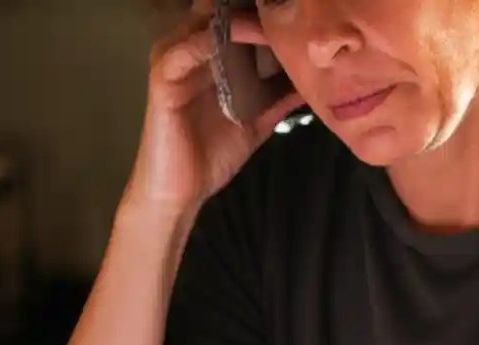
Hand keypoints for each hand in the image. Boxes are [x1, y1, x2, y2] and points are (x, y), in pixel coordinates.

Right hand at [121, 0, 303, 222]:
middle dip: (251, 10)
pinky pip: (184, 50)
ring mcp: (173, 60)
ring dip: (236, 21)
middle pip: (219, 11)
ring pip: (204, 24)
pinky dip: (210, 44)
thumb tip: (316, 81)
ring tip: (269, 23)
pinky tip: (236, 45)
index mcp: (209, 54)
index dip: (262, 14)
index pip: (235, 17)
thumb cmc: (213, 153)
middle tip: (286, 8)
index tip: (297, 11)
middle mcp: (189, 48)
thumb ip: (280, 96)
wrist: (182, 192)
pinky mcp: (162, 79)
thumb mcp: (257, 119)